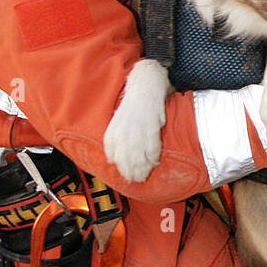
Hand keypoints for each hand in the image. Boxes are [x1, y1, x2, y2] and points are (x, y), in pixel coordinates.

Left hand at [104, 58, 170, 181]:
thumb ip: (114, 139)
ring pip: (139, 156)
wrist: (145, 85)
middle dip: (130, 172)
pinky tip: (155, 162)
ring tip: (144, 176)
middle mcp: (123, 132)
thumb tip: (111, 159)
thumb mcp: (117, 121)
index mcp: (113, 131)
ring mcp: (137, 130)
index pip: (113, 155)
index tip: (125, 175)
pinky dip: (153, 156)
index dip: (120, 167)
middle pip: (126, 159)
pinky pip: (152, 146)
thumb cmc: (132, 104)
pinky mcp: (151, 127)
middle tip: (136, 180)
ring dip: (141, 168)